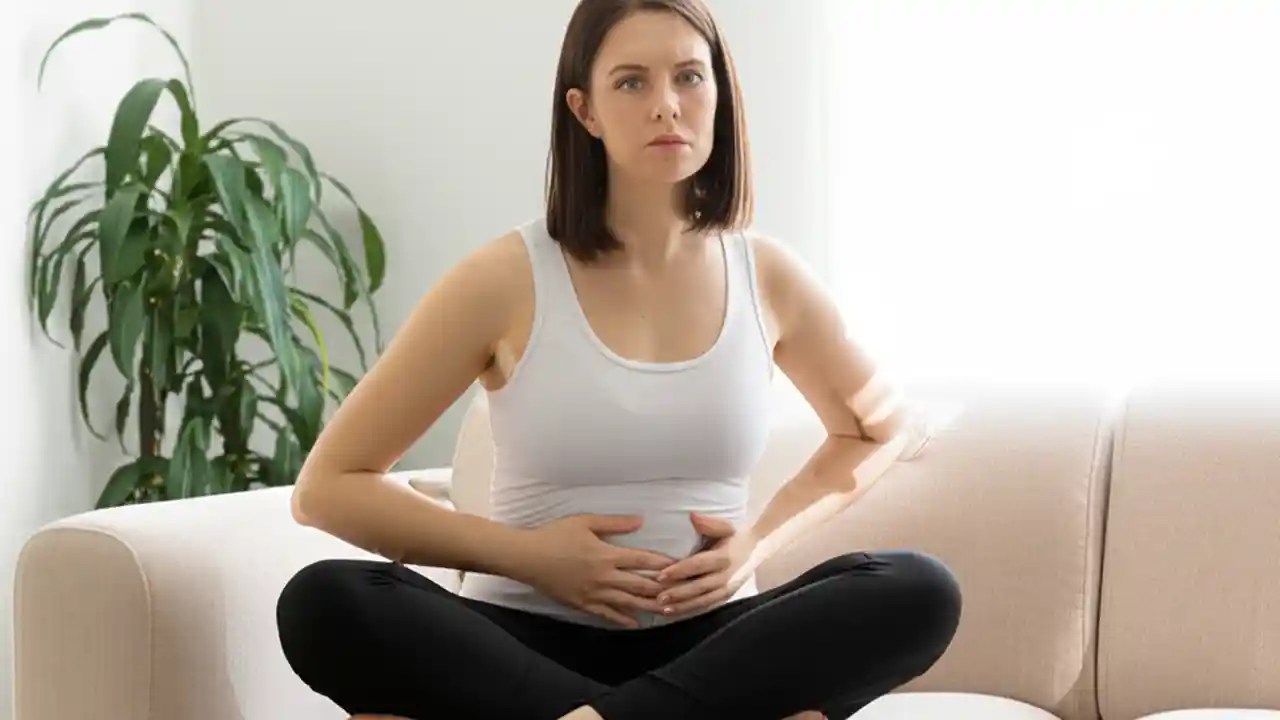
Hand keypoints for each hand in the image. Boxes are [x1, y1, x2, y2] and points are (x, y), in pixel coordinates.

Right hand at [518, 514, 677, 627]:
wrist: (527, 558)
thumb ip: (614, 523)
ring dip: (649, 606)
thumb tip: (640, 521)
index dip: (664, 564)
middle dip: (664, 590)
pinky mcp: (583, 604)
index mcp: (607, 555)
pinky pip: (608, 615)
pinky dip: (624, 619)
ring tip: (668, 610)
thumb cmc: (554, 536)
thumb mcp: (585, 522)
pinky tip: (636, 623)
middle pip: (641, 585)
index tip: (681, 566)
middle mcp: (604, 577)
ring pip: (628, 603)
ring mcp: (594, 593)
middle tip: (683, 593)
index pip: (643, 561)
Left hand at [653, 512, 757, 618]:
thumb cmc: (735, 537)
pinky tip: (677, 611)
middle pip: (699, 586)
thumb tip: (692, 516)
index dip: (680, 570)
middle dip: (678, 593)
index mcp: (724, 557)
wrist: (756, 549)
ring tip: (664, 609)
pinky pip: (707, 605)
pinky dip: (692, 609)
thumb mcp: (726, 526)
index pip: (698, 565)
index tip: (661, 575)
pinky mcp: (726, 596)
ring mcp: (727, 588)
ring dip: (684, 606)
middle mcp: (726, 576)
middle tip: (659, 597)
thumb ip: (710, 523)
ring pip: (703, 600)